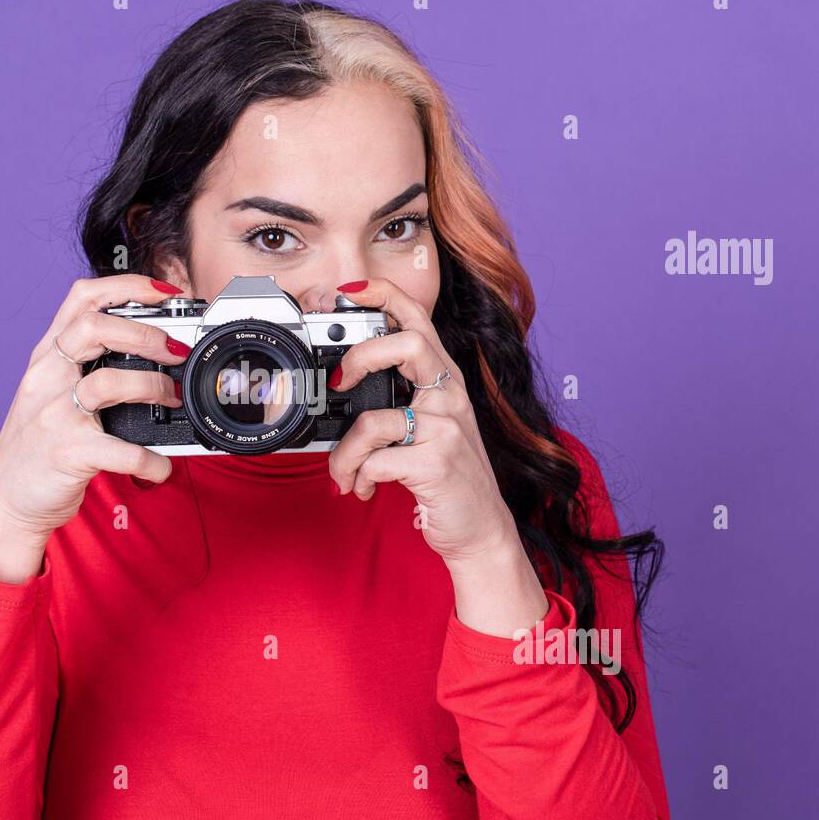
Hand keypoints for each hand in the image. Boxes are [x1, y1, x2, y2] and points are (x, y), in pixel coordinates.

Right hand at [0, 273, 189, 580]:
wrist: (7, 500)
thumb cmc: (39, 445)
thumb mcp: (51, 392)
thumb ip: (86, 364)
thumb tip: (154, 346)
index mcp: (48, 357)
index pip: (82, 299)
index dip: (126, 286)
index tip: (165, 293)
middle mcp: (47, 379)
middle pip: (94, 328)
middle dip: (145, 333)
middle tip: (177, 350)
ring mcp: (55, 415)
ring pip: (108, 383)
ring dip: (152, 386)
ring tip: (173, 397)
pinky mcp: (68, 454)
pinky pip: (120, 449)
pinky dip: (149, 458)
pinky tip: (161, 466)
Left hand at [325, 276, 520, 567]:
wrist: (479, 529)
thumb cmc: (445, 477)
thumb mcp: (428, 427)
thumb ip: (397, 400)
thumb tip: (341, 384)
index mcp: (445, 381)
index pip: (418, 319)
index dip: (384, 295)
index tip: (350, 290)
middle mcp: (451, 397)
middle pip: (407, 344)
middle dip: (360, 357)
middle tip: (338, 382)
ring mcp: (447, 428)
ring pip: (373, 420)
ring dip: (345, 453)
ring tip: (345, 472)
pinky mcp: (437, 463)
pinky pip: (376, 460)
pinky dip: (359, 477)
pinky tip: (365, 488)